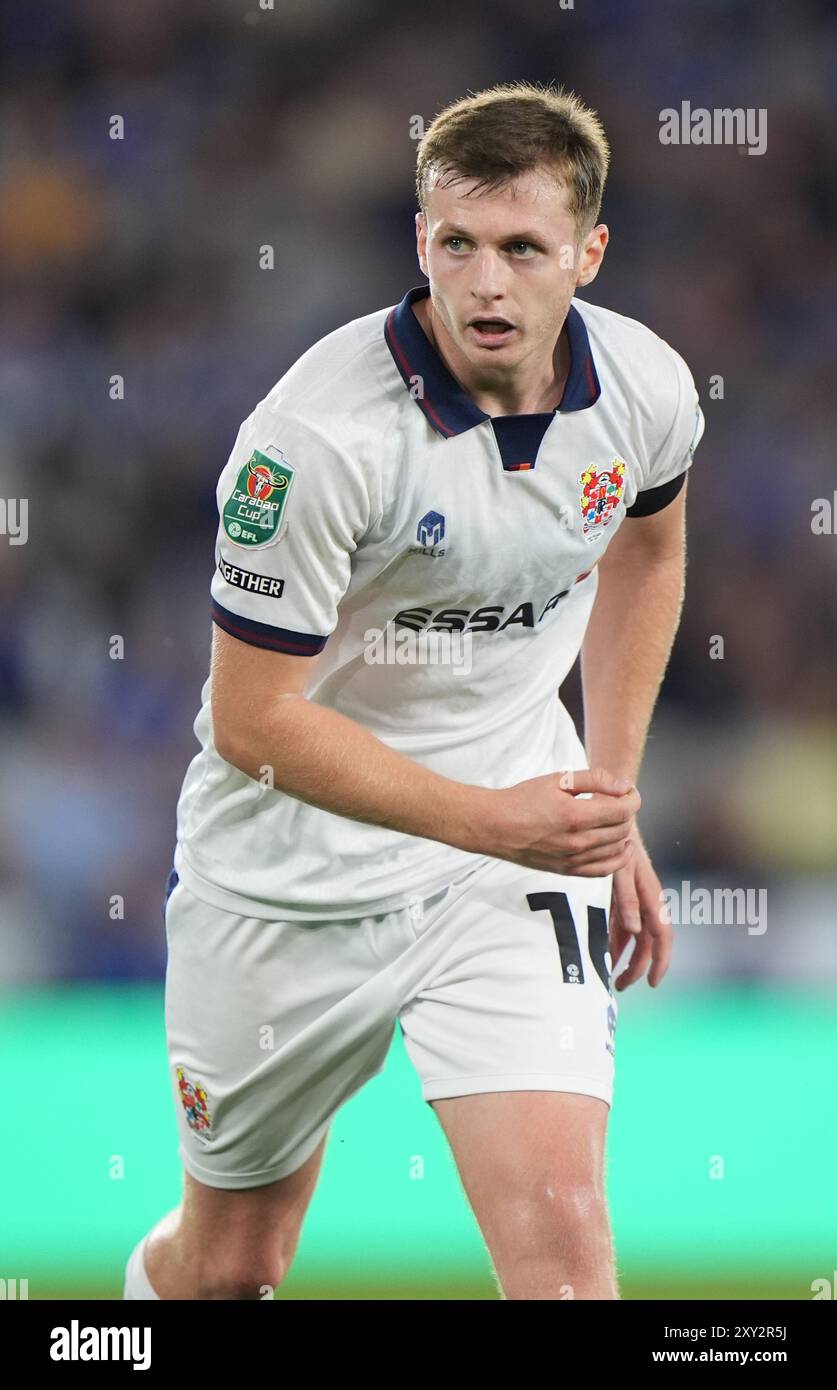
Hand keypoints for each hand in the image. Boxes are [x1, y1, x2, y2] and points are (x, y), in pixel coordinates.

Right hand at [485, 766, 640, 876]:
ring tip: (615, 819)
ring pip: (617, 849)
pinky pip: (604, 870)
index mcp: (577, 815)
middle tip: (618, 800)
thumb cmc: (523, 799)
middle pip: (623, 829)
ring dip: (623, 833)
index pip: (624, 810)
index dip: (633, 798)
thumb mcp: (557, 779)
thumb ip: (594, 779)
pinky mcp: (568, 871)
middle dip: (627, 812)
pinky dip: (618, 858)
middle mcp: (579, 842)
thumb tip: (623, 786)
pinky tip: (620, 847)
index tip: (628, 791)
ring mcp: (574, 860)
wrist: (495, 826)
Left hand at [608, 821, 672, 988]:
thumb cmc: (619, 840)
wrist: (613, 816)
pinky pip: (625, 922)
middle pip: (649, 941)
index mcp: (651, 895)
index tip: (653, 983)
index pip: (662, 935)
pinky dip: (618, 938)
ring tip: (612, 975)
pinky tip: (608, 949)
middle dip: (638, 966)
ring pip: (637, 934)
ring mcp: (636, 896)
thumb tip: (634, 931)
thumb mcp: (622, 868)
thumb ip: (627, 898)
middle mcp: (647, 899)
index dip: (660, 960)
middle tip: (620, 986)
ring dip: (627, 955)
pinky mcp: (625, 892)